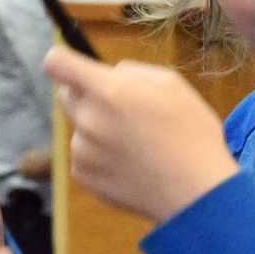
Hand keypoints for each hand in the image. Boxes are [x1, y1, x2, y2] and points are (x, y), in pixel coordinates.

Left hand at [47, 47, 236, 226]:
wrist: (197, 192)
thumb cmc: (191, 134)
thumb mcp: (172, 84)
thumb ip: (132, 70)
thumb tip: (112, 73)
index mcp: (107, 91)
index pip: (57, 63)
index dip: (61, 60)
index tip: (71, 67)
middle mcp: (88, 119)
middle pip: (66, 94)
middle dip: (88, 96)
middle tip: (122, 111)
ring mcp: (83, 151)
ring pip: (79, 128)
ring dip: (98, 130)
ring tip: (136, 145)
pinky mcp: (84, 176)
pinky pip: (84, 156)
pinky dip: (101, 158)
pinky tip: (130, 164)